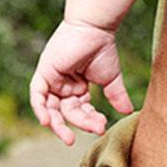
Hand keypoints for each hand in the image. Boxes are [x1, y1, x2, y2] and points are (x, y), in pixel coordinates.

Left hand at [28, 18, 130, 144]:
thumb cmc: (102, 48)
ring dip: (58, 124)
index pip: (80, 111)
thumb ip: (116, 96)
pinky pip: (37, 96)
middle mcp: (63, 86)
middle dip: (77, 124)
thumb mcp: (110, 78)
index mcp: (77, 88)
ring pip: (51, 109)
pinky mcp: (43, 73)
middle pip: (66, 112)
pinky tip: (47, 122)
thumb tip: (128, 112)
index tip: (102, 125)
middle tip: (89, 133)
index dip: (90, 120)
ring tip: (68, 137)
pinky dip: (40, 109)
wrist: (94, 28)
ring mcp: (52, 80)